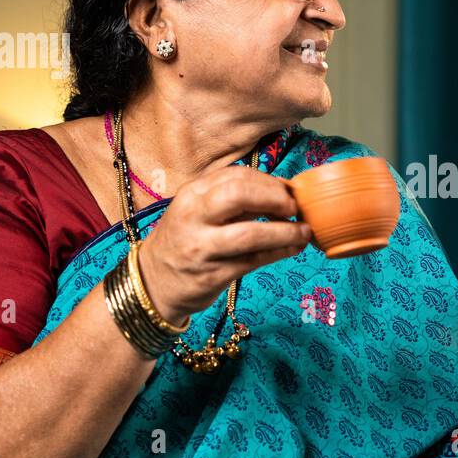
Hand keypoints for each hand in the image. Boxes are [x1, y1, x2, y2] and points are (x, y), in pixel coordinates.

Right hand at [138, 165, 312, 324]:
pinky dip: (280, 252)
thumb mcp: (199, 211)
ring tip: (304, 231)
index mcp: (192, 194)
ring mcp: (202, 247)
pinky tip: (294, 248)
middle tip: (294, 208)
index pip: (236, 176)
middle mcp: (193, 217)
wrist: (153, 282)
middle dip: (275, 198)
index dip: (269, 181)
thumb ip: (234, 199)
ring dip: (286, 231)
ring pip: (251, 233)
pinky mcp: (212, 275)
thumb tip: (283, 190)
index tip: (289, 191)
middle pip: (239, 194)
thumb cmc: (185, 240)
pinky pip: (254, 261)